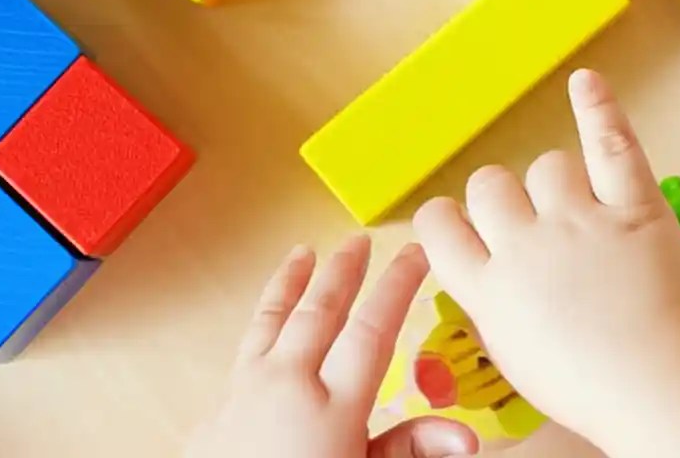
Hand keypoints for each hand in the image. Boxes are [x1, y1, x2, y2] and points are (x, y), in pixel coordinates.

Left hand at [186, 237, 477, 457]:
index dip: (399, 285)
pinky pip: (242, 354)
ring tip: (302, 254)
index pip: (374, 328)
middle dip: (345, 272)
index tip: (415, 252)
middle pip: (319, 311)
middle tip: (361, 241)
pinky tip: (266, 325)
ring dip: (290, 284)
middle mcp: (284, 389)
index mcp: (331, 408)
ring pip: (269, 322)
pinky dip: (260, 326)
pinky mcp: (213, 417)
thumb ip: (410, 453)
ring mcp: (242, 397)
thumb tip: (466, 435)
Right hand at [414, 70, 679, 457]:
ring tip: (582, 210)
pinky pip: (610, 143)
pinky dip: (598, 107)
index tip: (460, 223)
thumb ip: (493, 308)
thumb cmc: (592, 389)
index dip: (446, 219)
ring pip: (546, 166)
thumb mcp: (515, 359)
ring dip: (558, 183)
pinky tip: (585, 81)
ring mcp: (580, 220)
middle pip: (489, 185)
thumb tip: (487, 276)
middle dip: (503, 199)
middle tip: (532, 225)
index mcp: (490, 290)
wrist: (661, 389)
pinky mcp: (633, 205)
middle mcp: (525, 246)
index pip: (439, 227)